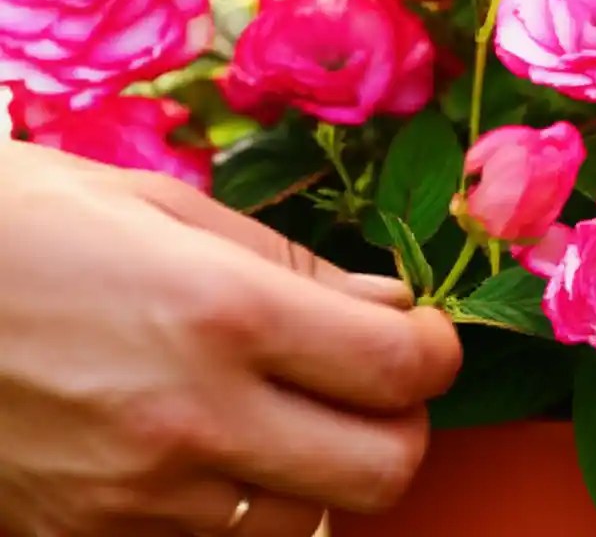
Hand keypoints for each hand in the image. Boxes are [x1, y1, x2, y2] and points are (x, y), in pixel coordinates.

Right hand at [0, 141, 461, 536]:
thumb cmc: (10, 222)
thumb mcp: (155, 206)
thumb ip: (293, 266)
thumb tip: (392, 309)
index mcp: (221, 312)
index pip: (404, 370)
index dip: (437, 351)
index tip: (422, 335)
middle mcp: (192, 416)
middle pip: (383, 471)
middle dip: (401, 425)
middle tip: (372, 381)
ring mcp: (138, 495)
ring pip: (309, 518)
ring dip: (322, 468)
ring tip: (282, 408)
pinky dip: (245, 500)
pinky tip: (211, 444)